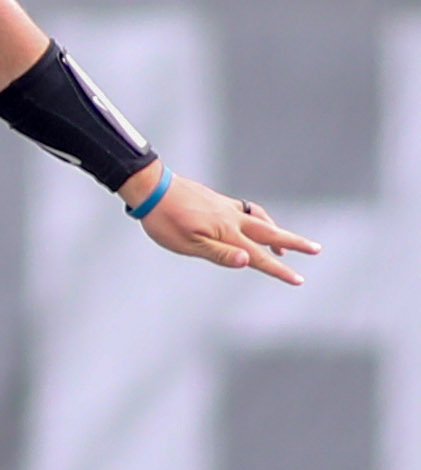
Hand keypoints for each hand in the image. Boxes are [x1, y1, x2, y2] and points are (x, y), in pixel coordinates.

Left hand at [134, 172, 318, 284]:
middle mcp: (232, 218)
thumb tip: (248, 261)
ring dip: (277, 232)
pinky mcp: (218, 201)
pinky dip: (259, 218)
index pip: (259, 256)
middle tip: (316, 249)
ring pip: (260, 220)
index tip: (299, 280)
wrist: (152, 189)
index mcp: (227, 233)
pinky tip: (253, 222)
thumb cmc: (165, 220)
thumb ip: (219, 253)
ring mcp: (226, 208)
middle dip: (294, 243)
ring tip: (285, 244)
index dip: (279, 270)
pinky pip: (247, 210)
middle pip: (270, 233)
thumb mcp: (188, 244)